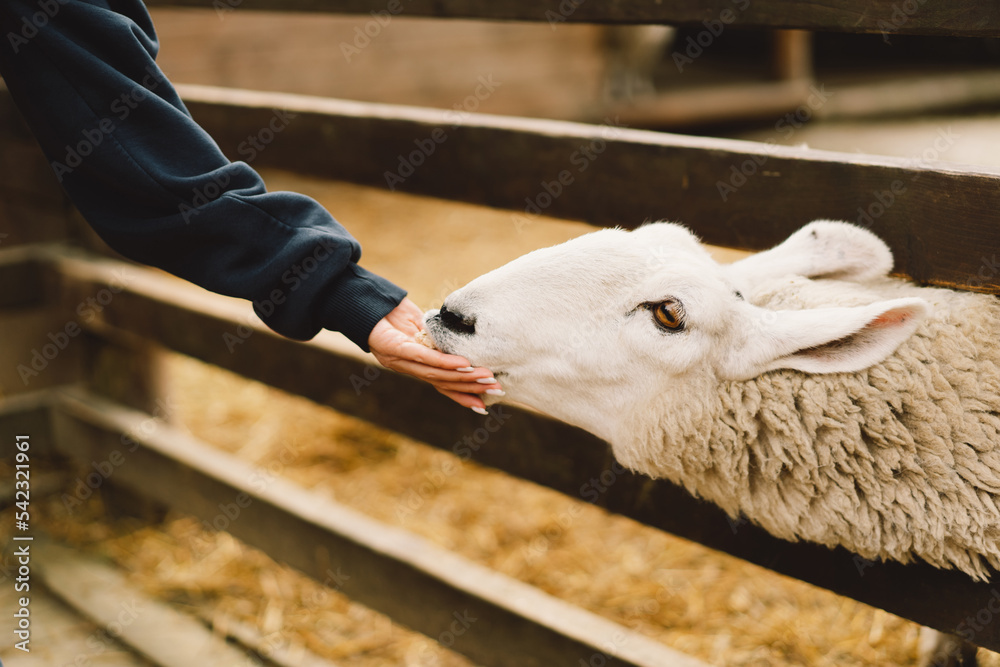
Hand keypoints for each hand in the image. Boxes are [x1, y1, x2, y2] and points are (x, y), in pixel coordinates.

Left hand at [367, 298, 501, 412]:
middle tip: (497, 390)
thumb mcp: (417, 325)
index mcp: (412, 365)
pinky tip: (464, 365)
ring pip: (437, 374)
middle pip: (442, 383)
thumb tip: (456, 341)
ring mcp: (400, 360)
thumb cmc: (388, 311)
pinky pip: (425, 358)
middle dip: (471, 388)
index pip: (440, 385)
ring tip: (487, 378)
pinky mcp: (395, 348)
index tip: (483, 406)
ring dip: (464, 378)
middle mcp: (406, 368)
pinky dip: (446, 363)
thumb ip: (433, 338)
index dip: (461, 396)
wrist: (358, 301)